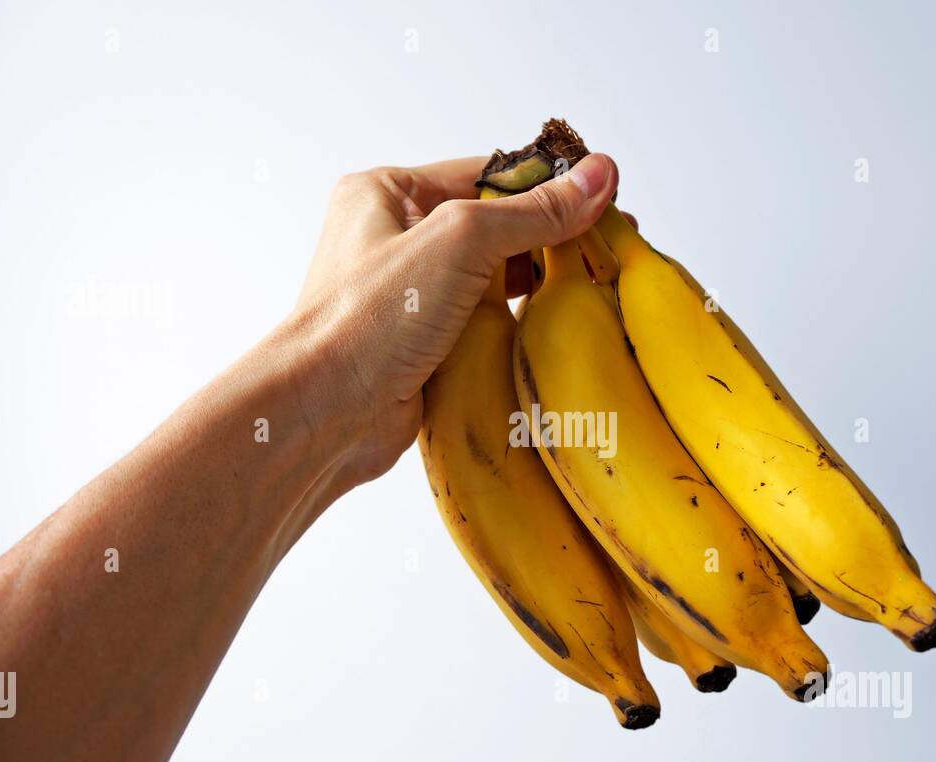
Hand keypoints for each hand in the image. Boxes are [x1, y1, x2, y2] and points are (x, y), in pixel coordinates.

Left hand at [280, 153, 617, 488]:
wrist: (327, 413)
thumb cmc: (370, 320)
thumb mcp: (459, 241)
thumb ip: (532, 211)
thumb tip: (597, 176)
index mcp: (389, 194)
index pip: (487, 174)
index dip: (547, 186)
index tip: (605, 197)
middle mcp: (397, 239)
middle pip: (496, 226)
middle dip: (550, 236)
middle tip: (608, 246)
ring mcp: (412, 297)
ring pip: (494, 278)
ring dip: (538, 283)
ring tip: (593, 285)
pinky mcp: (426, 346)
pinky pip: (485, 324)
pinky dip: (519, 324)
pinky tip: (556, 327)